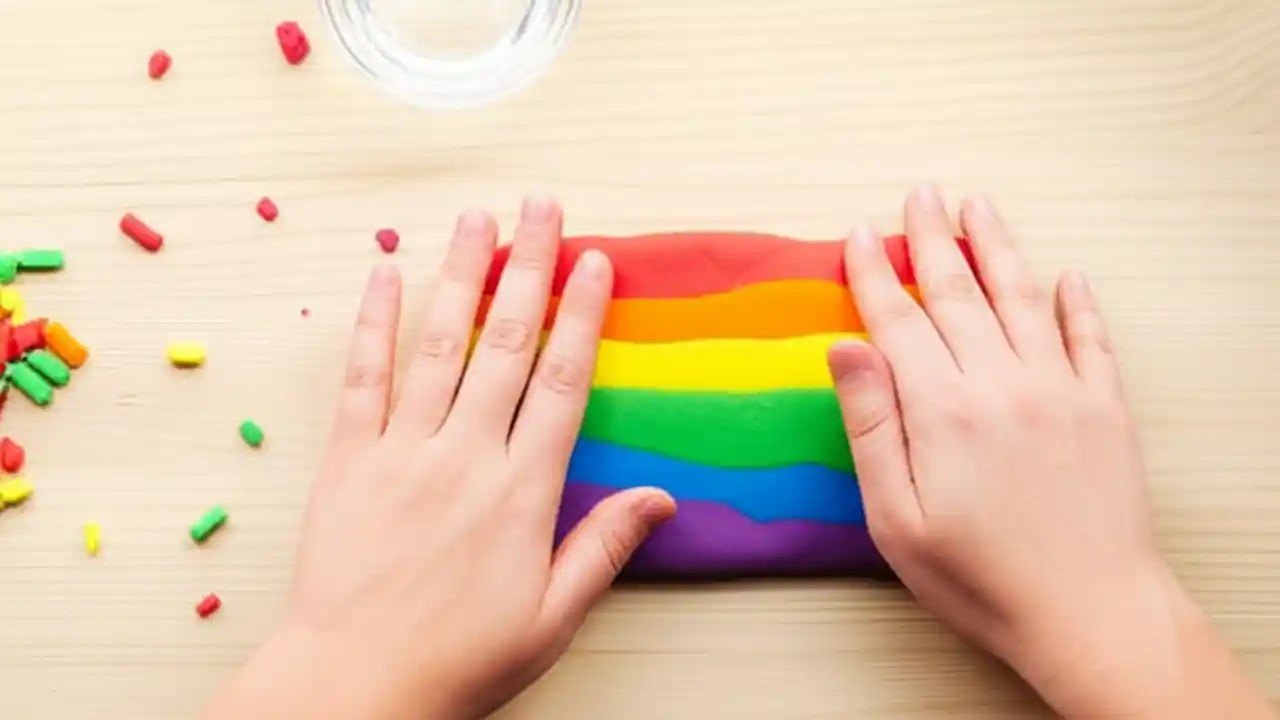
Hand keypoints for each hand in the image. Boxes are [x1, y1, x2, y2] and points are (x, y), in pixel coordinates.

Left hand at [204, 197, 674, 719]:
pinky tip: (387, 272)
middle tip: (543, 205)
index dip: (583, 315)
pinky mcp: (350, 459)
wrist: (353, 687)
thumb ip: (603, 548)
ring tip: (477, 217)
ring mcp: (404, 450)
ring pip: (441, 342)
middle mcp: (467, 454)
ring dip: (462, 273)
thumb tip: (661, 497)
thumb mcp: (551, 618)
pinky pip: (363, 376)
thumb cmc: (459, 660)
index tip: (596, 262)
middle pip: (508, 342)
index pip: (563, 381)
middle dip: (530, 266)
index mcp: (522, 491)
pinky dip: (375, 321)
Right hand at [828, 187, 1271, 717]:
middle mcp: (1002, 382)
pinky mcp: (1104, 408)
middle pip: (958, 293)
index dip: (875, 274)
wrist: (1088, 613)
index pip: (898, 322)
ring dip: (997, 247)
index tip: (860, 233)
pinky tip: (1067, 275)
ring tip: (979, 205)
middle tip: (919, 195)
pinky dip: (1077, 302)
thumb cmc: (978, 578)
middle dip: (933, 240)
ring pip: (1022, 297)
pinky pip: (1090, 337)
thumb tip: (845, 347)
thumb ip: (872, 426)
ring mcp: (1060, 389)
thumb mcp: (895, 518)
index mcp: (942, 409)